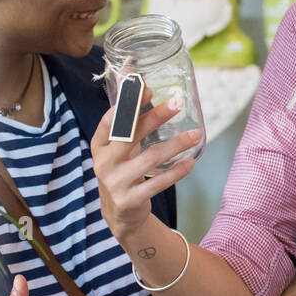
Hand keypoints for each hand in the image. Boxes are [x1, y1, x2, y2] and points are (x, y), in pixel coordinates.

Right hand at [91, 88, 200, 241]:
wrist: (120, 214)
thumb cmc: (124, 170)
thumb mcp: (119, 148)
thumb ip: (129, 121)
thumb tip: (138, 81)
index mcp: (100, 146)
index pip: (111, 120)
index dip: (128, 104)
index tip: (147, 88)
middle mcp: (104, 163)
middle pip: (131, 135)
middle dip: (155, 117)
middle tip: (178, 103)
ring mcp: (116, 183)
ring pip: (149, 158)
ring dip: (176, 144)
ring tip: (196, 135)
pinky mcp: (130, 200)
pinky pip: (158, 183)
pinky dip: (176, 172)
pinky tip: (190, 161)